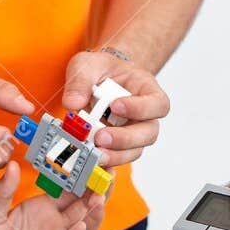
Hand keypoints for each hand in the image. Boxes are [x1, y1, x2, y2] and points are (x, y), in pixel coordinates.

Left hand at [0, 161, 106, 229]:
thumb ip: (3, 191)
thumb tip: (12, 164)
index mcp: (42, 208)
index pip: (69, 189)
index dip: (82, 176)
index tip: (93, 159)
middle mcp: (54, 226)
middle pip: (84, 207)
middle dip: (97, 191)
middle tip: (107, 175)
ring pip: (85, 229)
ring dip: (94, 215)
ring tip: (98, 199)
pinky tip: (81, 228)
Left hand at [62, 50, 170, 166]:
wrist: (101, 79)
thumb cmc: (103, 70)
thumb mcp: (89, 64)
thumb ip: (81, 80)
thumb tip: (72, 103)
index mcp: (147, 91)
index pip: (158, 104)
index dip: (141, 108)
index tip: (116, 106)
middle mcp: (145, 117)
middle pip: (148, 133)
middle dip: (125, 139)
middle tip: (101, 137)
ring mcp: (133, 134)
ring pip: (134, 151)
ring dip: (115, 155)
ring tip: (94, 153)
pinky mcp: (118, 146)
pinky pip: (117, 159)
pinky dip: (107, 164)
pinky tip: (94, 164)